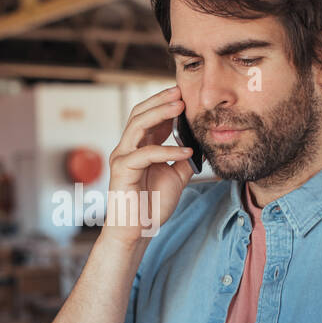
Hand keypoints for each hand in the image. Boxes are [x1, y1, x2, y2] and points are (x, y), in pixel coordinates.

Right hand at [102, 85, 196, 245]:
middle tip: (181, 91)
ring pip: (138, 125)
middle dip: (160, 100)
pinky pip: (145, 154)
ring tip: (180, 105)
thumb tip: (200, 143)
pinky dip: (168, 150)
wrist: (137, 231)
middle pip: (139, 113)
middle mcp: (126, 148)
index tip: (185, 94)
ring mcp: (121, 157)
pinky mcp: (121, 170)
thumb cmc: (151, 205)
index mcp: (138, 147)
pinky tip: (187, 151)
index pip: (148, 117)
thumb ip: (183, 159)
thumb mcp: (175, 177)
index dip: (165, 104)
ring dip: (160, 112)